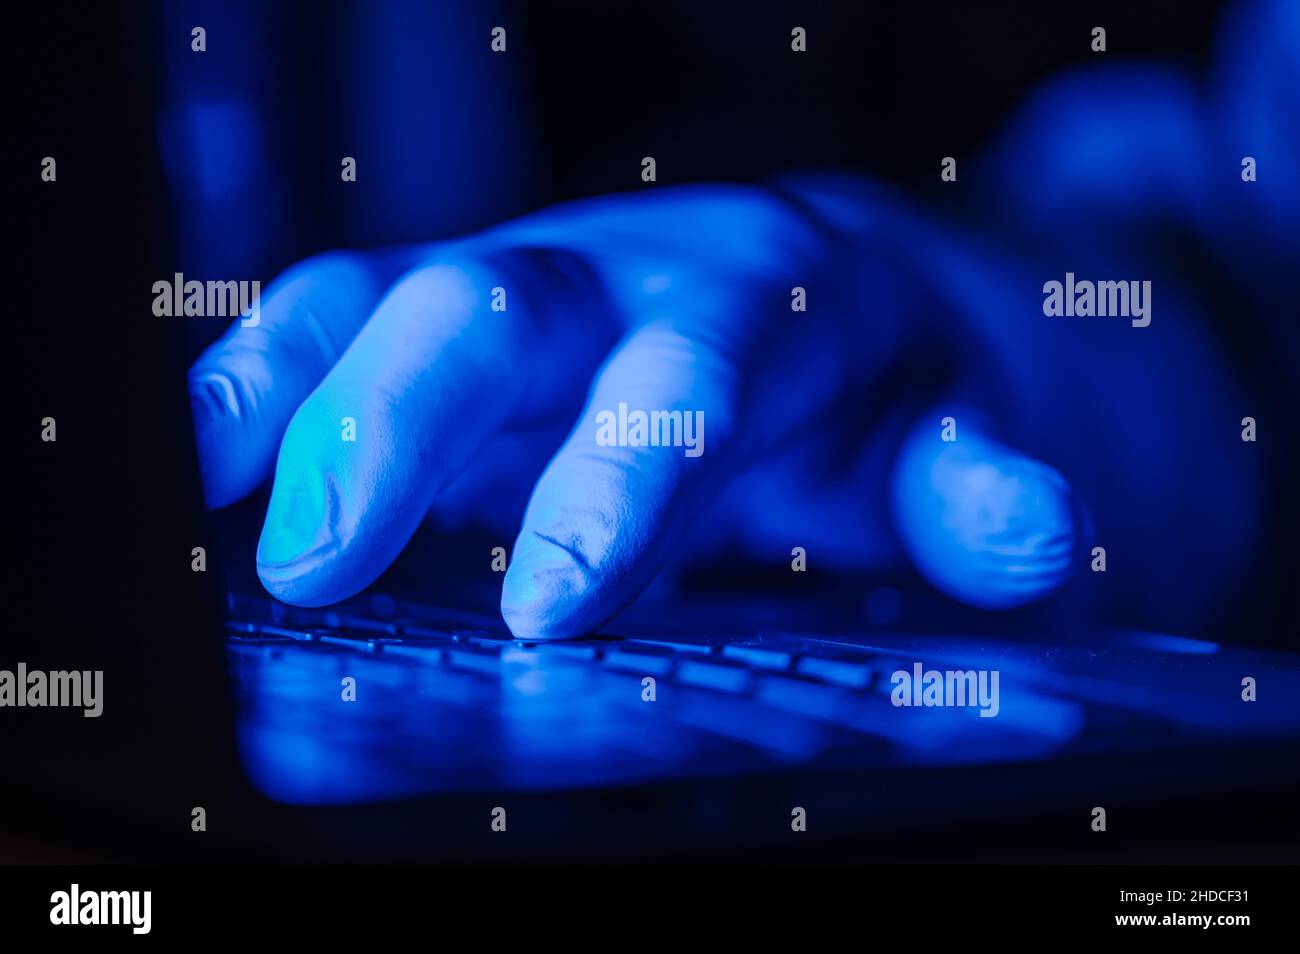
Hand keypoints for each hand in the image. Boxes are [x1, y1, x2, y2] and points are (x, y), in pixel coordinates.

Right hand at [190, 182, 1086, 637]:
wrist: (852, 295)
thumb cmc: (892, 386)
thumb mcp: (957, 439)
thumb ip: (981, 490)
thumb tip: (1031, 535)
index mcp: (774, 303)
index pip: (688, 376)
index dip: (617, 479)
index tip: (550, 602)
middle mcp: (635, 270)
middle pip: (504, 307)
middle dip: (406, 426)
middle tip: (322, 556)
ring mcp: (534, 284)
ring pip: (391, 289)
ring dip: (299, 382)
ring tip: (213, 484)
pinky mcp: (461, 312)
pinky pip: (341, 310)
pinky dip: (265, 372)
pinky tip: (212, 449)